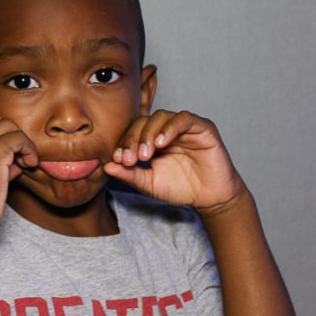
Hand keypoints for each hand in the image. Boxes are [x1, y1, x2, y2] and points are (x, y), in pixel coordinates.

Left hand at [103, 109, 245, 214]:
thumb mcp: (149, 183)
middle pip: (144, 122)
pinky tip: (161, 144)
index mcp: (152, 140)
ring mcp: (185, 127)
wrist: (210, 199)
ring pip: (161, 117)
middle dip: (133, 139)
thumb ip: (128, 174)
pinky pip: (183, 119)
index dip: (123, 143)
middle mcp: (167, 130)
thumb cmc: (180, 188)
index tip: (116, 160)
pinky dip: (169, 128)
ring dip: (148, 133)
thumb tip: (106, 166)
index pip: (132, 132)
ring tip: (145, 154)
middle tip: (129, 159)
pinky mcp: (202, 128)